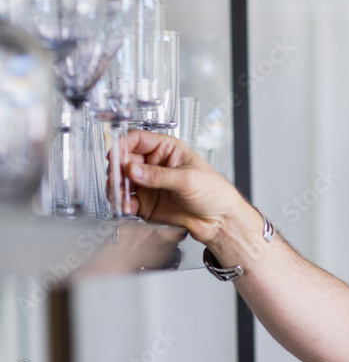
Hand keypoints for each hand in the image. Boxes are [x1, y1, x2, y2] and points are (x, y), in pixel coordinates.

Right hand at [123, 130, 248, 244]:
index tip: (115, 155)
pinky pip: (127, 201)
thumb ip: (158, 176)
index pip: (137, 140)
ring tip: (119, 195)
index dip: (123, 145)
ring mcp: (149, 184)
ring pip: (122, 181)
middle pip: (124, 161)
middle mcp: (154, 165)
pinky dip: (122, 203)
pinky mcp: (146, 204)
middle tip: (115, 178)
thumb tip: (132, 169)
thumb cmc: (215, 192)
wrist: (220, 220)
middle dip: (116, 169)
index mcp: (167, 150)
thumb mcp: (187, 179)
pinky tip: (126, 206)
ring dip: (116, 187)